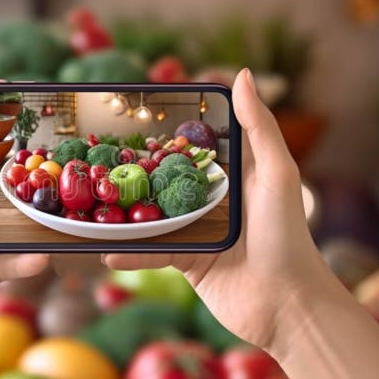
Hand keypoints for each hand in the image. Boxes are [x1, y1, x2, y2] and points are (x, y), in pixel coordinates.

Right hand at [103, 69, 330, 350]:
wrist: (286, 304)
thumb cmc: (287, 233)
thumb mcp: (277, 173)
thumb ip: (258, 126)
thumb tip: (243, 74)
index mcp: (233, 174)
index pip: (196, 144)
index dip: (170, 128)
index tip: (135, 112)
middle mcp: (212, 200)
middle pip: (166, 178)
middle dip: (136, 169)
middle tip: (98, 157)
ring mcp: (197, 231)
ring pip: (153, 216)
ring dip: (125, 212)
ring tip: (92, 202)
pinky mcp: (187, 262)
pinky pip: (152, 254)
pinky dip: (130, 254)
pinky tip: (105, 252)